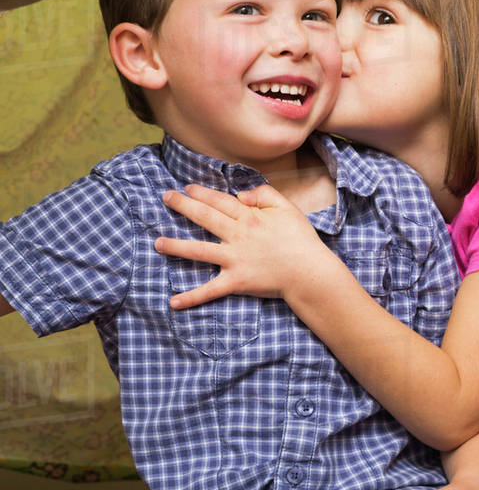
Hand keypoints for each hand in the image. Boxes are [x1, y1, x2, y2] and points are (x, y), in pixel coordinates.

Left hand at [155, 184, 331, 307]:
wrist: (310, 271)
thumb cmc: (301, 239)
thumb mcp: (288, 208)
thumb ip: (265, 194)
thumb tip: (241, 194)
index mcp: (250, 217)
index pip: (220, 201)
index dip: (202, 193)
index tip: (187, 187)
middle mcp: (237, 235)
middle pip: (205, 217)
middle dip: (183, 206)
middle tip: (166, 197)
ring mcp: (234, 259)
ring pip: (199, 251)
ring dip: (176, 246)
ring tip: (157, 243)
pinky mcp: (236, 281)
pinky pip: (210, 290)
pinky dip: (192, 298)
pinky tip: (173, 302)